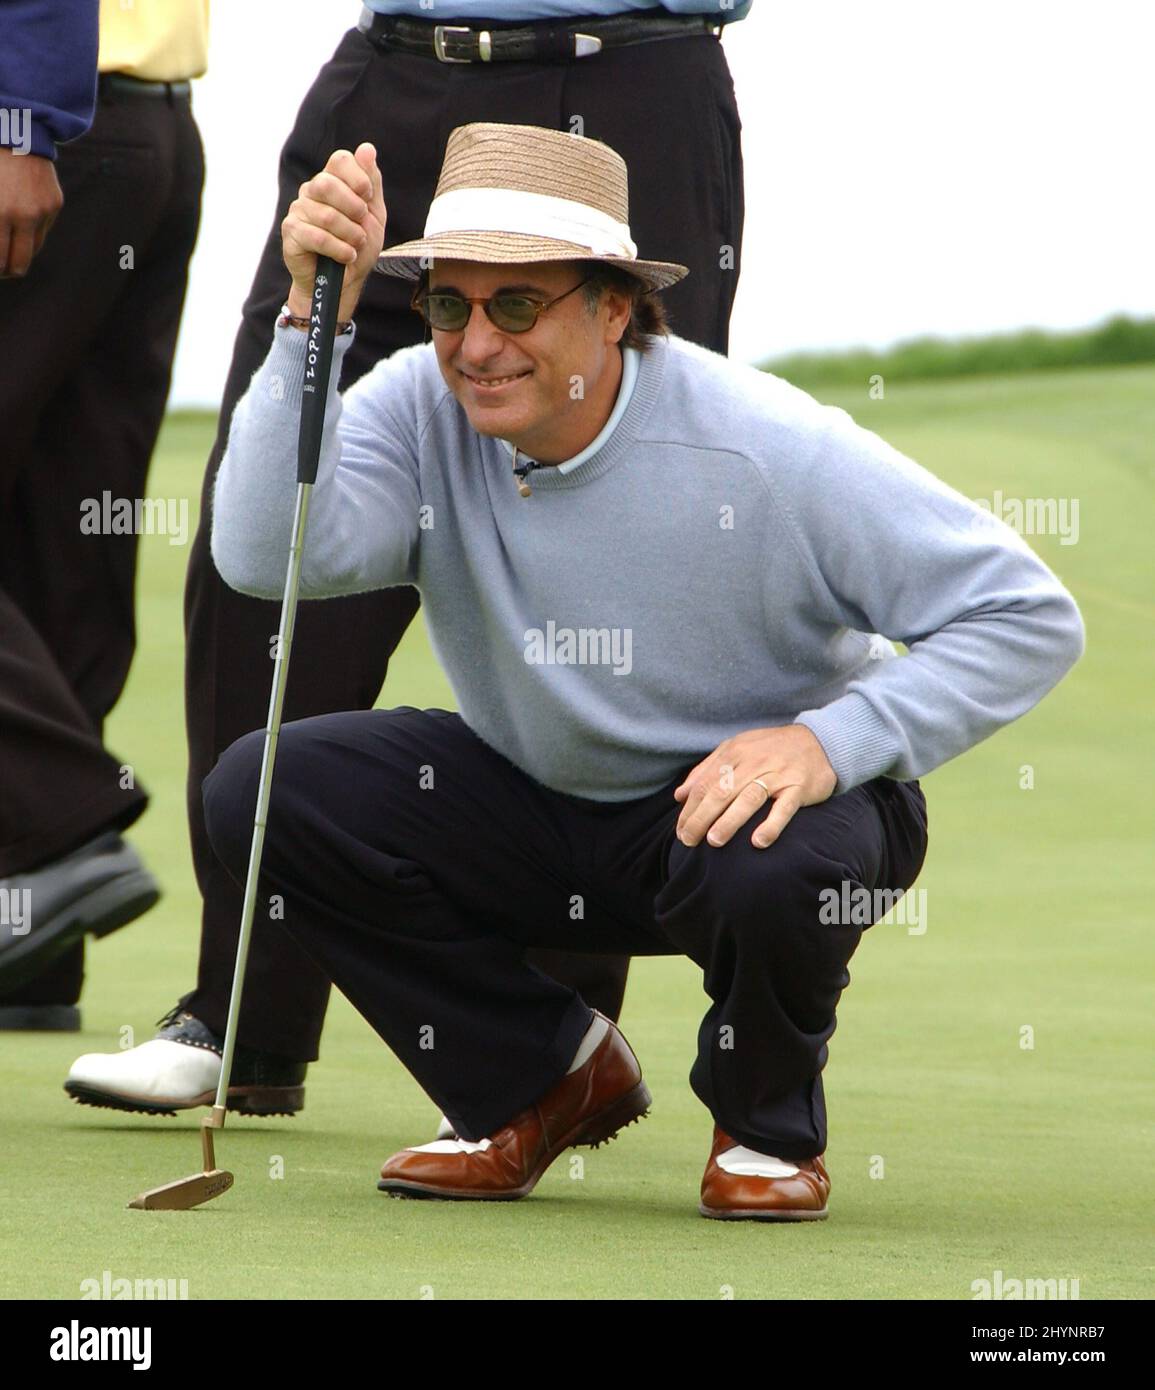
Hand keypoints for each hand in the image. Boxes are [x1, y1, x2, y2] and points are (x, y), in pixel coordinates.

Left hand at [0, 149, 62, 276]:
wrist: (15, 129)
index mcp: (1, 212)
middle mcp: (26, 216)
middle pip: (20, 264)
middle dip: (8, 271)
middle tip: (1, 269)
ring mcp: (43, 211)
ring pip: (34, 249)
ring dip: (21, 253)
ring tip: (10, 249)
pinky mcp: (54, 204)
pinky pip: (43, 229)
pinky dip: (31, 231)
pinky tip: (20, 222)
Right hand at [282, 142, 386, 322]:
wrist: (345, 282)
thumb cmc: (357, 246)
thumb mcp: (374, 214)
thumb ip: (371, 181)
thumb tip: (366, 148)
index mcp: (332, 181)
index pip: (340, 160)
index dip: (358, 177)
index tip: (368, 197)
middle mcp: (312, 191)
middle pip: (327, 183)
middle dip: (353, 207)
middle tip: (361, 224)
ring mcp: (299, 210)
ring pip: (326, 215)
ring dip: (350, 234)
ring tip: (355, 245)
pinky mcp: (291, 232)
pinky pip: (316, 236)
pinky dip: (338, 249)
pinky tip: (346, 256)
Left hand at [672, 725, 836, 850]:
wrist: (819, 741)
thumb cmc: (770, 750)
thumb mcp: (737, 750)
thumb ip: (707, 770)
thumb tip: (680, 795)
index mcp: (735, 753)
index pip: (706, 783)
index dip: (690, 808)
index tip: (681, 830)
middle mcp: (754, 762)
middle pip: (722, 792)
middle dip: (701, 817)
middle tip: (689, 840)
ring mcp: (778, 774)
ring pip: (749, 798)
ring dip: (730, 821)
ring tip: (714, 841)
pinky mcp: (799, 787)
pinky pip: (784, 808)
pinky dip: (771, 825)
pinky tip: (758, 842)